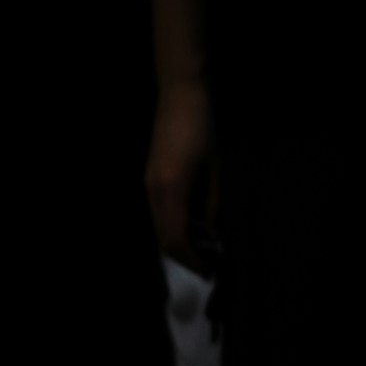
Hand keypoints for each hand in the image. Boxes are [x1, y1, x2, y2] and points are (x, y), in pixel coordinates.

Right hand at [143, 76, 215, 259]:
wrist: (181, 94)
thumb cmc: (204, 127)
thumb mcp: (216, 169)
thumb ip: (212, 205)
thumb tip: (212, 233)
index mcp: (171, 191)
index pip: (175, 240)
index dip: (191, 260)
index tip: (209, 272)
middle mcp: (154, 192)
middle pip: (162, 238)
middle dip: (182, 256)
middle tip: (205, 266)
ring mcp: (149, 184)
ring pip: (159, 226)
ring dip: (177, 241)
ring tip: (202, 248)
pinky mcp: (151, 177)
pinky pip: (160, 211)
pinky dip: (173, 225)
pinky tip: (192, 224)